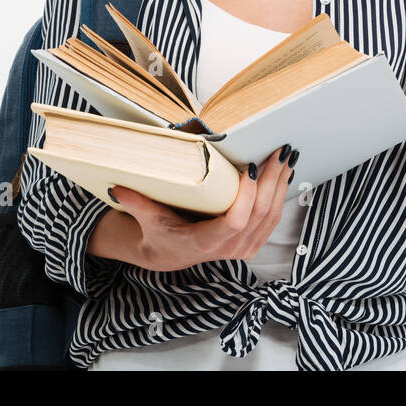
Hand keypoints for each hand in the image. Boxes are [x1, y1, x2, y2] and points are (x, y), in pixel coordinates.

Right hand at [104, 143, 298, 271]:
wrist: (168, 253)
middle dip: (272, 181)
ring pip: (270, 215)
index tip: (250, 168)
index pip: (234, 222)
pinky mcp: (251, 242)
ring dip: (280, 185)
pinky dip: (280, 196)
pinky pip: (271, 219)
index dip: (247, 197)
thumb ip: (136, 203)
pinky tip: (283, 175)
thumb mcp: (146, 219)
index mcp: (204, 242)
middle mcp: (228, 248)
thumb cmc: (159, 233)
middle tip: (279, 152)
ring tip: (286, 157)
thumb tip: (118, 188)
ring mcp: (242, 247)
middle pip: (259, 214)